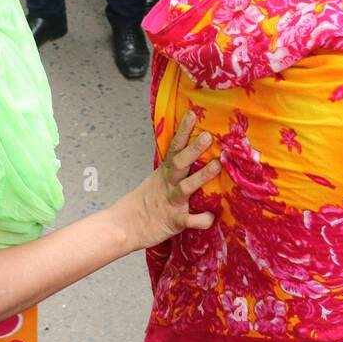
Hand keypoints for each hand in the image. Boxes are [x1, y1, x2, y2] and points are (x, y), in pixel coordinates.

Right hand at [114, 112, 220, 251]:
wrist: (126, 227)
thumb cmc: (147, 202)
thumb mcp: (159, 179)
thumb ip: (176, 167)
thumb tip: (197, 148)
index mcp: (165, 172)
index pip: (174, 148)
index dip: (183, 131)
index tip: (192, 114)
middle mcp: (169, 184)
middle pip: (180, 163)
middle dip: (194, 149)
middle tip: (208, 136)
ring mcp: (171, 202)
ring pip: (186, 187)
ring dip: (201, 176)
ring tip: (216, 165)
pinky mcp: (175, 221)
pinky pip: (189, 220)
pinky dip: (200, 219)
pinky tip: (211, 216)